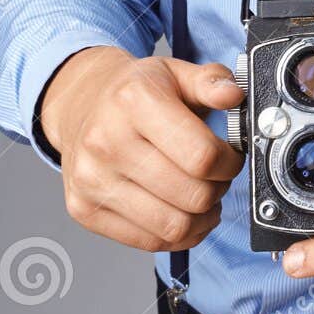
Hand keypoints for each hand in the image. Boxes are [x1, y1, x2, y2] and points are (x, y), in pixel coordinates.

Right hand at [39, 47, 244, 252]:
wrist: (80, 103)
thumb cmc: (133, 92)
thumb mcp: (175, 71)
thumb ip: (211, 81)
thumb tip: (233, 94)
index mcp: (134, 102)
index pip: (202, 156)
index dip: (231, 163)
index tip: (232, 157)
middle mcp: (106, 142)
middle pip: (193, 196)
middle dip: (218, 190)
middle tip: (218, 177)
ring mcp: (92, 180)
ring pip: (174, 227)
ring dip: (202, 217)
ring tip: (202, 196)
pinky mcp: (84, 210)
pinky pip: (149, 242)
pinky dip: (178, 235)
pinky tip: (181, 211)